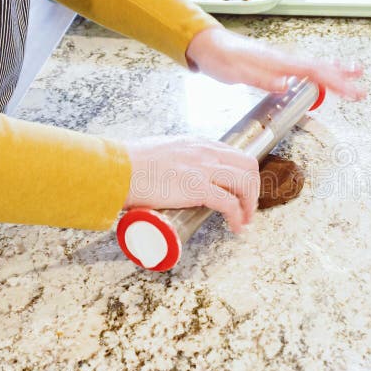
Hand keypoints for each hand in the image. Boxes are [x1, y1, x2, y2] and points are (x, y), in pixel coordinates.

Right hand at [124, 136, 258, 232]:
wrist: (117, 169)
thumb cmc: (131, 164)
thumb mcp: (164, 152)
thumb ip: (177, 159)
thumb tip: (179, 174)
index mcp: (198, 144)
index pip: (235, 155)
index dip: (244, 176)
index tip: (242, 192)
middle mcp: (205, 152)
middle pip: (248, 166)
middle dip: (253, 190)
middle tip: (247, 209)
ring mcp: (202, 168)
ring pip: (245, 183)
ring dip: (249, 205)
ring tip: (244, 221)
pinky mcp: (196, 187)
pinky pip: (229, 203)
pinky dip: (237, 217)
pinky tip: (236, 227)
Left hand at [185, 27, 365, 100]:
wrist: (208, 45)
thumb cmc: (221, 58)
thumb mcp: (238, 72)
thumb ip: (262, 78)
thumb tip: (285, 85)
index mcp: (278, 61)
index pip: (313, 72)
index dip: (335, 82)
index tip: (351, 91)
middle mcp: (282, 59)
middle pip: (319, 68)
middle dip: (342, 78)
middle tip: (361, 89)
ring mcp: (280, 61)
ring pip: (313, 66)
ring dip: (334, 73)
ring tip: (354, 75)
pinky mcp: (275, 65)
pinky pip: (302, 68)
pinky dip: (317, 72)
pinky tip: (322, 75)